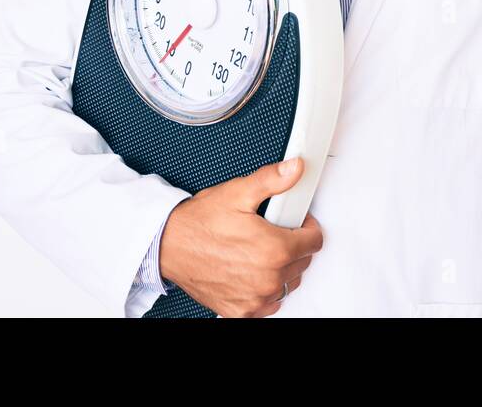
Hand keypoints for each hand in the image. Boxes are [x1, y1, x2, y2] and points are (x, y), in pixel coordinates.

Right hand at [159, 156, 323, 317]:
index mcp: (274, 249)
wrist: (167, 246)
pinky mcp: (242, 311)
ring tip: (258, 251)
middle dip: (292, 245)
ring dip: (281, 269)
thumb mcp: (237, 192)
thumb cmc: (198, 223)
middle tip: (270, 232)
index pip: (314, 241)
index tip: (296, 221)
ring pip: (287, 284)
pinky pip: (268, 304)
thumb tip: (295, 169)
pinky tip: (250, 272)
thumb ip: (272, 180)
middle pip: (303, 263)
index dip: (307, 226)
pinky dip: (264, 290)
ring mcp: (255, 299)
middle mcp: (268, 279)